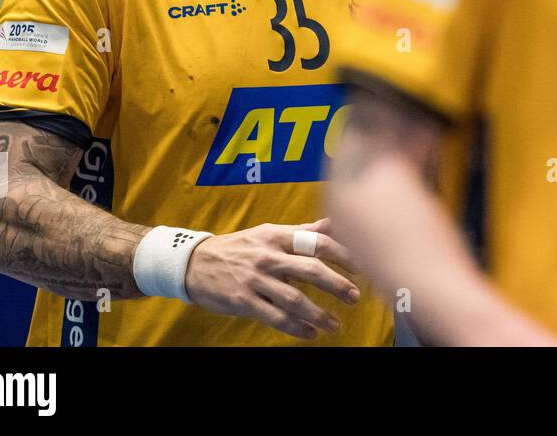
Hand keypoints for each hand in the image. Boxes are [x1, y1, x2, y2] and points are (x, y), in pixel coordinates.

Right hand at [184, 218, 360, 338]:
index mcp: (278, 237)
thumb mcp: (269, 232)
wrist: (195, 262)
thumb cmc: (240, 247)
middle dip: (337, 285)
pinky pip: (275, 317)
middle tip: (354, 296)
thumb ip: (303, 231)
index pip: (318, 242)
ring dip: (319, 314)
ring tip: (335, 324)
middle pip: (311, 270)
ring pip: (295, 299)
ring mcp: (256, 280)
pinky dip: (296, 327)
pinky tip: (310, 333)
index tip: (361, 266)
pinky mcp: (244, 301)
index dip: (343, 254)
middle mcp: (269, 256)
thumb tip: (334, 222)